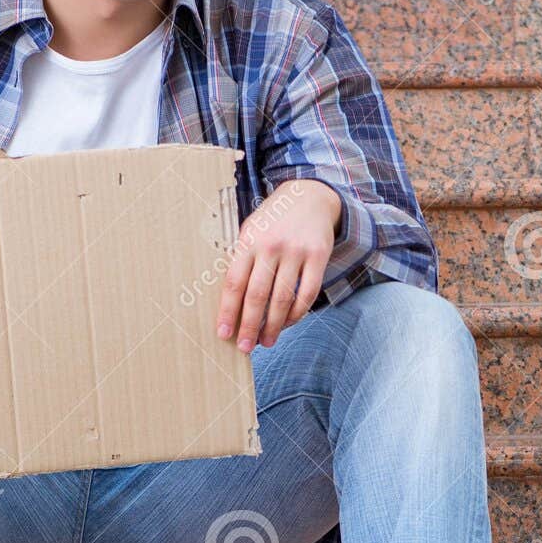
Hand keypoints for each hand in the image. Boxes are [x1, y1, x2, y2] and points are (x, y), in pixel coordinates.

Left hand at [216, 177, 341, 351]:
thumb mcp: (251, 230)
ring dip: (274, 326)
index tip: (223, 333)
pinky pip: (308, 293)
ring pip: (283, 298)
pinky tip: (288, 323)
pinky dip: (297, 313)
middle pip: (257, 295)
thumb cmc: (274, 220)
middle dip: (250, 326)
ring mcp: (296, 251)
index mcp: (249, 240)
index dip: (228, 311)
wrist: (309, 195)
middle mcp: (272, 245)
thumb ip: (242, 260)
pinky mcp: (318, 256)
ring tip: (267, 341)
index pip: (235, 282)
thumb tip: (231, 303)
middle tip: (245, 347)